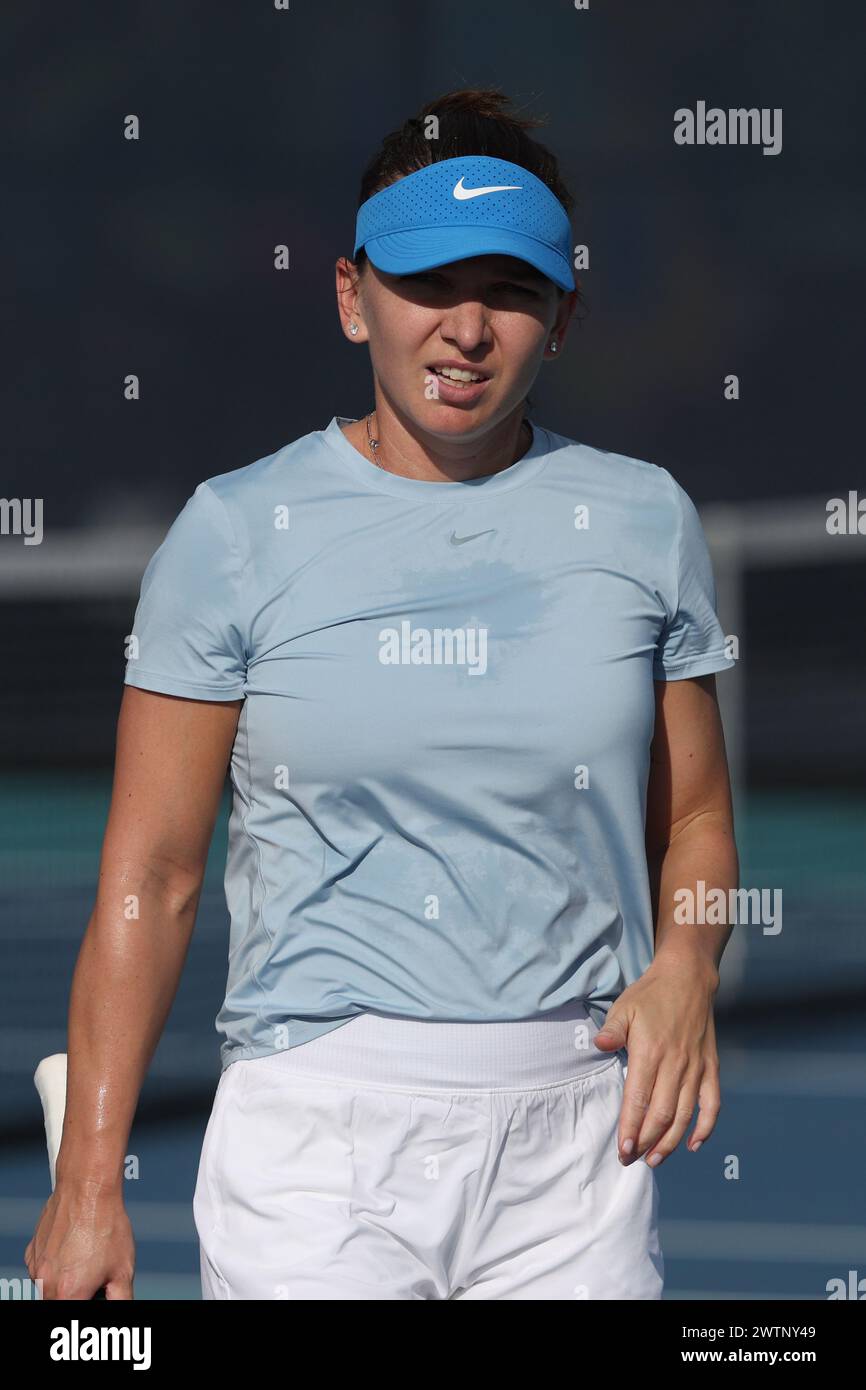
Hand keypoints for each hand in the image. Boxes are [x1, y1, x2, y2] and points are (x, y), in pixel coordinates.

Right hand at [24, 1179, 134, 1298]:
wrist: (87, 1189)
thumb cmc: (106, 1225)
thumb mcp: (123, 1269)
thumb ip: (121, 1299)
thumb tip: (121, 1306)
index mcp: (68, 1294)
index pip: (76, 1315)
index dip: (90, 1302)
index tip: (96, 1294)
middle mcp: (46, 1284)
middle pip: (60, 1302)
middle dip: (77, 1295)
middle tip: (95, 1277)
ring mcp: (36, 1267)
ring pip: (49, 1288)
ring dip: (65, 1282)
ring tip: (86, 1258)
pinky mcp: (33, 1252)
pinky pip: (42, 1269)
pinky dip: (55, 1266)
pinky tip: (73, 1249)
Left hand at [591, 951, 720, 1167]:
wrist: (688, 978)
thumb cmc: (650, 995)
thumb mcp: (623, 1007)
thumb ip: (611, 1030)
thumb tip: (598, 1045)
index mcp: (650, 1051)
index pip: (639, 1099)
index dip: (631, 1128)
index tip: (622, 1151)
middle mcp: (675, 1064)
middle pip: (662, 1115)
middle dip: (645, 1143)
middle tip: (632, 1160)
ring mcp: (696, 1068)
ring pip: (685, 1115)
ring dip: (671, 1142)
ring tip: (655, 1160)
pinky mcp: (710, 1067)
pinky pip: (712, 1104)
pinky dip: (705, 1127)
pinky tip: (694, 1144)